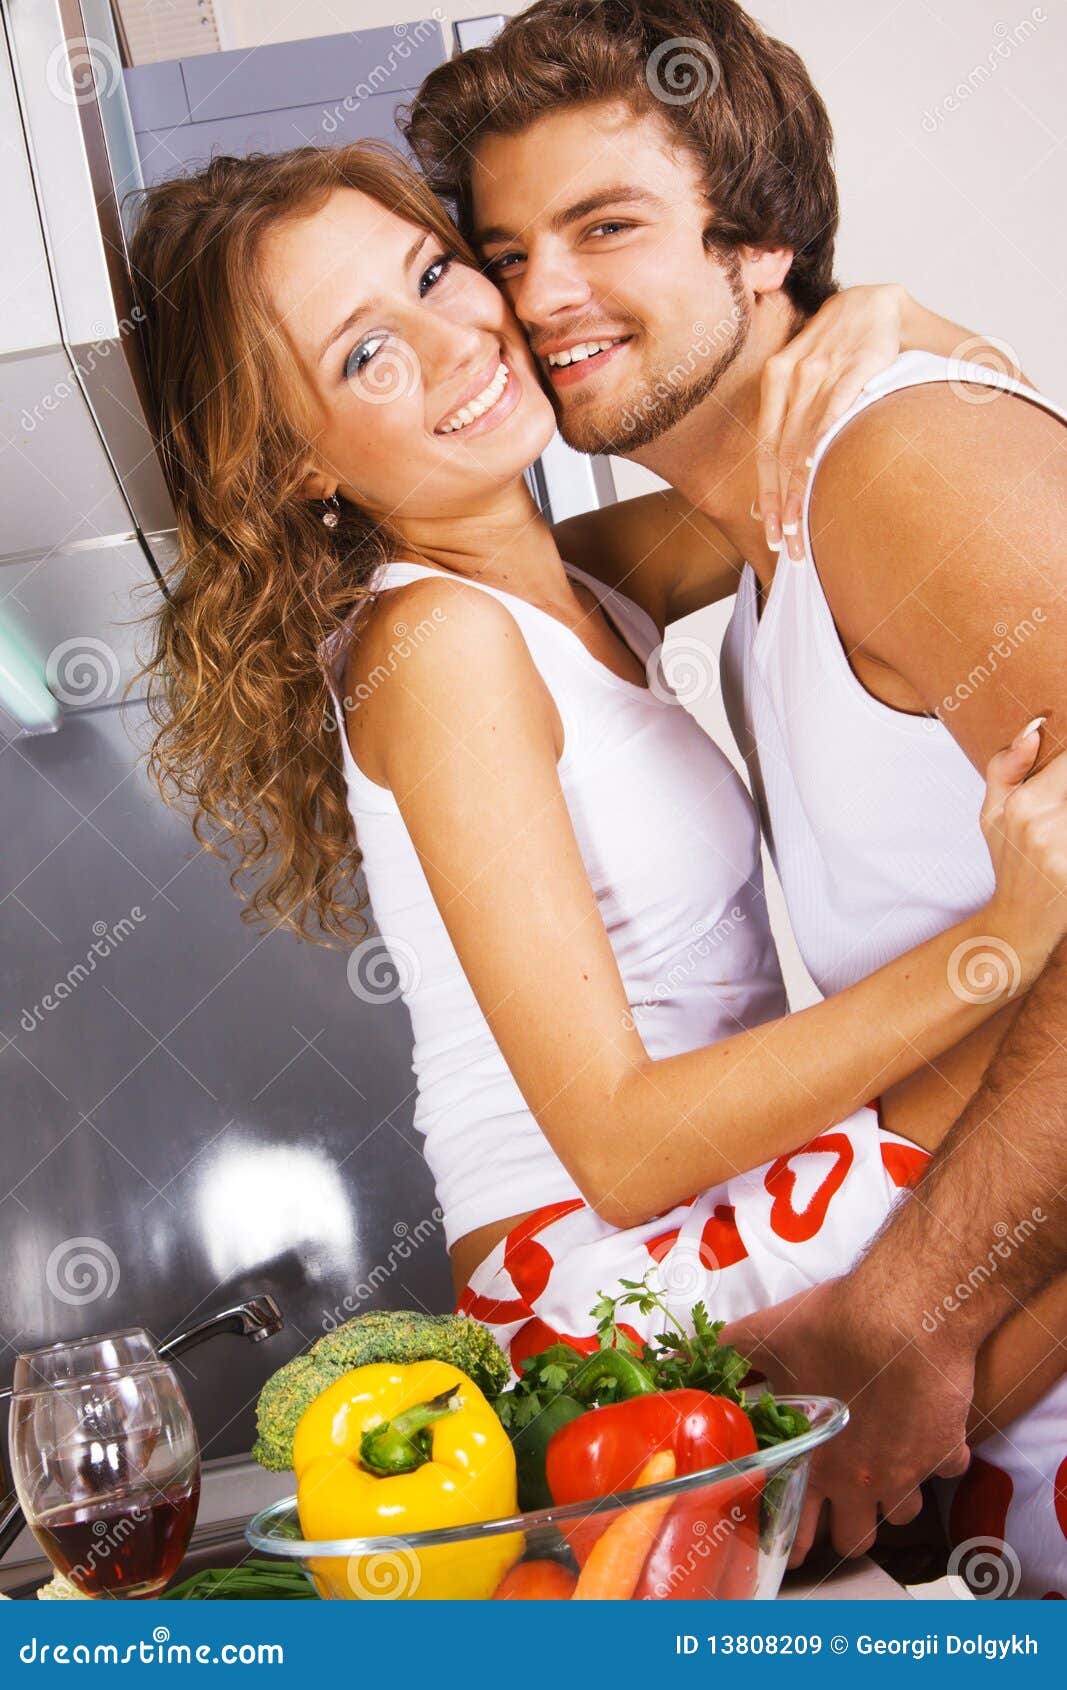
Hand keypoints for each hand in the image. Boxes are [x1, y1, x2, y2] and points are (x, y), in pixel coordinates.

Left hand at [721, 1278, 974, 1564]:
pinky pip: (948, 1469)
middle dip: (846, 1532)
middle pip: (857, 1541)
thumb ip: (725, 1356)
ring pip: (905, 1514)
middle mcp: (861, 1478)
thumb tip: (675, 1360)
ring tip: (884, 1473)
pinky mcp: (946, 1447)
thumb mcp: (766, 1335)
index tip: (789, 1544)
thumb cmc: (834, 1326)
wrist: (903, 1313)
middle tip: (841, 1513)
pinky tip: (928, 1435)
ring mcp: (908, 1469)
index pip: (799, 1529)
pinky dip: (940, 1458)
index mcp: (814, 1460)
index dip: (791, 1542)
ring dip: (894, 1499)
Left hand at [755, 283, 909, 559]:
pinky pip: (833, 410)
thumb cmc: (845, 348)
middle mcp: (792, 374)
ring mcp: (823, 369)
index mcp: (776, 379)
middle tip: (788, 548)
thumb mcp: (811, 377)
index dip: (766, 496)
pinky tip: (815, 473)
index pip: (766, 449)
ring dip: (799, 493)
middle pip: (780, 455)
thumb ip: (799, 419)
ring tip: (802, 532)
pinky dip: (821, 443)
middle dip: (782, 508)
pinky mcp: (856, 363)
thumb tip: (796, 476)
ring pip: (802, 442)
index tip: (770, 533)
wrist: (879, 300)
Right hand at [979, 724, 1066, 981]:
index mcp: (1024, 804)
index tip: (1064, 767)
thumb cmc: (1010, 865)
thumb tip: (1034, 728)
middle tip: (1064, 807)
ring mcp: (1062, 852)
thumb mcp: (992, 814)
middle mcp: (1045, 827)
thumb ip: (1005, 766)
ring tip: (1064, 824)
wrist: (1018, 926)